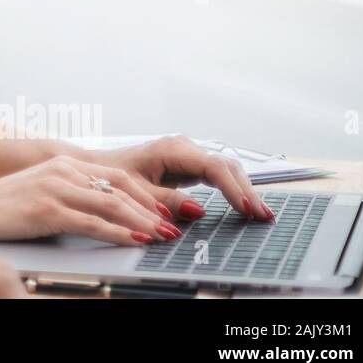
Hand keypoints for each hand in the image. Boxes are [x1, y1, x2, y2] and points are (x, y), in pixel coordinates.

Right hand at [0, 154, 188, 246]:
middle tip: (172, 225)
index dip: (144, 195)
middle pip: (120, 188)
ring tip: (161, 236)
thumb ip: (70, 195)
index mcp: (64, 164)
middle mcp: (63, 171)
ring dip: (142, 222)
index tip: (163, 211)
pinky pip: (92, 223)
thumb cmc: (3, 204)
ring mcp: (56, 189)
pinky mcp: (48, 210)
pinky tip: (133, 241)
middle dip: (151, 209)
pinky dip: (118, 233)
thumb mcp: (41, 191)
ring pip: (111, 205)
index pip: (116, 177)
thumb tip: (101, 212)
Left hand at [79, 134, 273, 221]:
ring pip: (225, 168)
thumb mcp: (137, 192)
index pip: (213, 167)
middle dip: (246, 190)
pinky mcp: (189, 163)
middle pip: (226, 165)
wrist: (98, 167)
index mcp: (172, 149)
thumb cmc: (113, 177)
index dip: (233, 189)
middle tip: (264, 216)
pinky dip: (232, 188)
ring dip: (243, 189)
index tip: (247, 209)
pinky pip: (217, 174)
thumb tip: (198, 211)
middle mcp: (184, 147)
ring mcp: (188, 153)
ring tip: (261, 214)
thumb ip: (165, 201)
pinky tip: (245, 205)